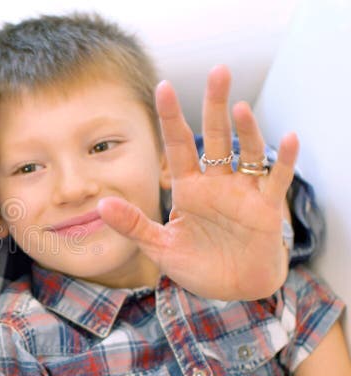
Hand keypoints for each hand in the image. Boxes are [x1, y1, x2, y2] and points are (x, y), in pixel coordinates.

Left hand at [97, 65, 296, 299]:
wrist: (233, 292)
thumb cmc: (198, 267)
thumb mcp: (160, 248)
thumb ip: (134, 225)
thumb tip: (102, 204)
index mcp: (188, 188)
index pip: (177, 144)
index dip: (171, 117)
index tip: (162, 86)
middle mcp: (216, 183)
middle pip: (216, 136)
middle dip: (215, 104)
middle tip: (218, 71)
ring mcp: (243, 193)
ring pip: (246, 151)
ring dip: (246, 129)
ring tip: (238, 108)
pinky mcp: (266, 209)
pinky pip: (275, 179)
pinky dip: (283, 160)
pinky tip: (287, 140)